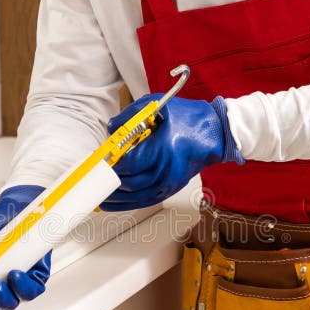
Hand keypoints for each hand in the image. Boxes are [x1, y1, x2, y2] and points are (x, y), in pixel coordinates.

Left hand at [100, 94, 242, 210]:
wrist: (216, 132)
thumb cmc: (188, 117)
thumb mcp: (156, 106)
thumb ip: (130, 116)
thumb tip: (111, 130)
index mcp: (162, 149)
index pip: (129, 164)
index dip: (111, 164)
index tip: (100, 161)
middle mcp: (166, 170)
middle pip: (129, 183)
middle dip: (108, 182)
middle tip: (93, 178)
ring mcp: (169, 182)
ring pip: (135, 196)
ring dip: (115, 198)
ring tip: (98, 196)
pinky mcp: (171, 188)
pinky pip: (145, 201)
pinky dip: (127, 204)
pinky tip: (114, 203)